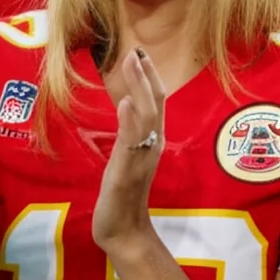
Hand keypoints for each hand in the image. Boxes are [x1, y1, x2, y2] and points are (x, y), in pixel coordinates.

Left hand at [92, 49, 165, 252]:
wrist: (123, 228)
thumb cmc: (123, 193)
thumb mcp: (126, 156)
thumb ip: (130, 131)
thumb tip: (128, 103)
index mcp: (151, 140)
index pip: (155, 103)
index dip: (149, 78)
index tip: (140, 54)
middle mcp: (152, 145)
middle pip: (155, 104)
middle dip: (146, 75)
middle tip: (137, 51)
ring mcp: (141, 156)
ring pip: (147, 116)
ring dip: (140, 87)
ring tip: (132, 63)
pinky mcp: (128, 169)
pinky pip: (132, 141)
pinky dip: (130, 120)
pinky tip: (126, 102)